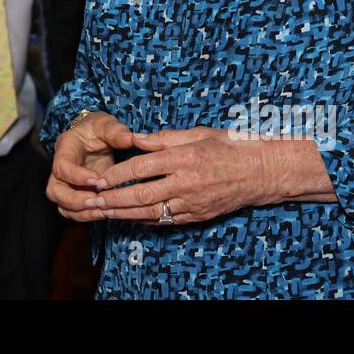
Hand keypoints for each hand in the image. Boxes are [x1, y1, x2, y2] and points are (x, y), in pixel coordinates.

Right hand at [46, 111, 135, 221]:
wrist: (94, 135)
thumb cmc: (98, 128)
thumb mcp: (106, 124)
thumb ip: (116, 131)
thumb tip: (131, 139)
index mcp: (65, 148)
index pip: (61, 166)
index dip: (76, 176)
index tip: (97, 180)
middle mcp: (61, 168)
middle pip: (55, 191)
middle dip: (75, 200)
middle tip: (98, 201)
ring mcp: (66, 184)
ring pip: (62, 205)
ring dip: (82, 212)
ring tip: (104, 210)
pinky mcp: (76, 194)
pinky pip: (74, 212)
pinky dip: (88, 216)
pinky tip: (107, 212)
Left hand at [80, 126, 283, 225]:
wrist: (260, 172)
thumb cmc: (229, 146)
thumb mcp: (196, 133)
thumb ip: (163, 138)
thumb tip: (136, 138)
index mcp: (183, 157)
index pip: (141, 168)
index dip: (117, 175)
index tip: (100, 178)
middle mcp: (185, 182)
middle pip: (141, 195)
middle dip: (113, 199)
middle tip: (93, 200)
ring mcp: (192, 202)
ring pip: (151, 212)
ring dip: (124, 214)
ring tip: (104, 213)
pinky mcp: (197, 215)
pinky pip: (167, 221)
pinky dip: (146, 221)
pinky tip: (131, 219)